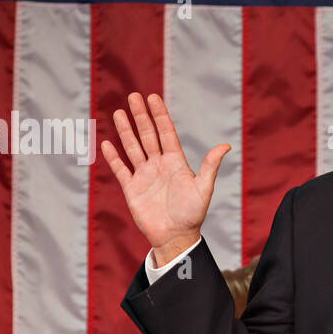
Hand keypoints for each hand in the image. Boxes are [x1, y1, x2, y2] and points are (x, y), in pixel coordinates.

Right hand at [99, 92, 230, 264]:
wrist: (175, 236)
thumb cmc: (192, 214)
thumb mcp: (203, 188)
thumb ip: (210, 166)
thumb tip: (226, 146)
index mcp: (176, 162)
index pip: (166, 133)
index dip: (159, 115)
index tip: (153, 97)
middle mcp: (159, 165)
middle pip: (148, 135)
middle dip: (140, 116)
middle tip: (133, 96)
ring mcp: (144, 175)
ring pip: (133, 148)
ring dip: (126, 131)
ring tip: (119, 113)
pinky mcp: (132, 188)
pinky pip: (121, 169)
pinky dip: (113, 157)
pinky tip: (107, 143)